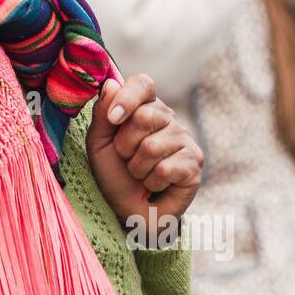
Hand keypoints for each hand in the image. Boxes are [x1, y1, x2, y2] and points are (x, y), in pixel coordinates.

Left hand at [86, 73, 203, 234]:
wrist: (128, 211)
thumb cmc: (114, 174)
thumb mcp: (99, 142)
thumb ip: (102, 113)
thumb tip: (110, 83)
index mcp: (145, 107)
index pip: (143, 84)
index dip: (127, 98)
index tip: (113, 119)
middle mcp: (168, 119)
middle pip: (144, 116)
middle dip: (125, 144)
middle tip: (126, 158)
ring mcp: (185, 139)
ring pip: (152, 146)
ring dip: (137, 167)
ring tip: (140, 174)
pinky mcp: (195, 164)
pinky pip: (166, 168)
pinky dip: (152, 181)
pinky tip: (155, 184)